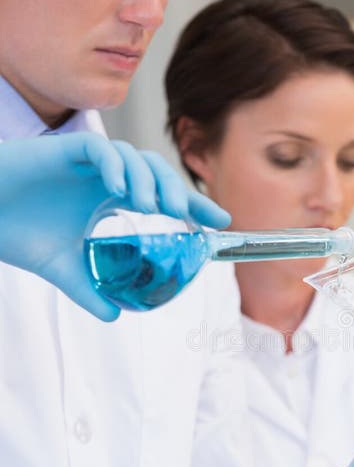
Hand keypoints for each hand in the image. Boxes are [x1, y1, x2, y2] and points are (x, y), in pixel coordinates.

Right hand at [0, 133, 229, 319]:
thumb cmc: (15, 231)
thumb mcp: (62, 268)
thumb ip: (88, 290)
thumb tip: (114, 316)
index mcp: (109, 196)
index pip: (161, 195)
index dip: (193, 204)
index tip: (219, 221)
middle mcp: (105, 177)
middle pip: (155, 172)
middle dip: (176, 190)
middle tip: (186, 216)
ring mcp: (87, 162)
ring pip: (133, 157)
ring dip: (147, 180)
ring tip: (153, 207)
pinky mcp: (64, 150)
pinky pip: (100, 150)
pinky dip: (114, 167)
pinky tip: (120, 192)